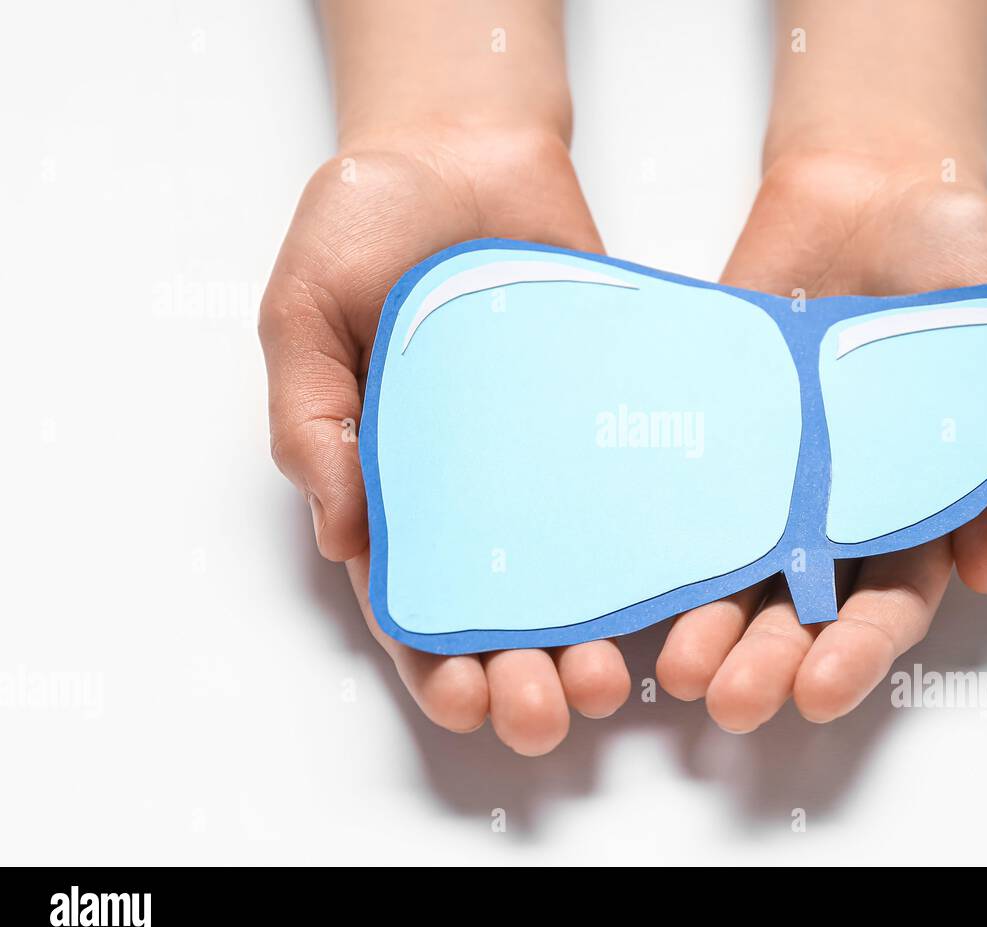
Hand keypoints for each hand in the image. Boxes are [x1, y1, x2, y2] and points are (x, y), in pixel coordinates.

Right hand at [259, 127, 630, 753]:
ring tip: (610, 678)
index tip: (464, 703)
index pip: (411, 602)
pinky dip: (655, 554)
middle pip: (501, 613)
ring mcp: (550, 461)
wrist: (466, 149)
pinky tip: (675, 597)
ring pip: (578, 576)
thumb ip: (312, 419)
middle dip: (520, 675)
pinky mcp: (609, 421)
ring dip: (592, 640)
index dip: (432, 664)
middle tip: (550, 711)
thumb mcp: (304, 312)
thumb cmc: (368, 225)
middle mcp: (478, 490)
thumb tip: (339, 531)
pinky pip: (635, 497)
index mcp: (393, 484)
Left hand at [655, 152, 986, 729]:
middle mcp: (840, 508)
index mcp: (917, 504)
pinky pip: (685, 502)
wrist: (867, 188)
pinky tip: (629, 587)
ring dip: (709, 629)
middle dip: (773, 661)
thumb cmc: (955, 257)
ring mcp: (773, 477)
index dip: (859, 652)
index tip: (823, 692)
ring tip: (678, 669)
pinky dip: (662, 547)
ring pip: (738, 574)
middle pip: (806, 610)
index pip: (891, 602)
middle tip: (736, 702)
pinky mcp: (718, 439)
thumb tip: (986, 566)